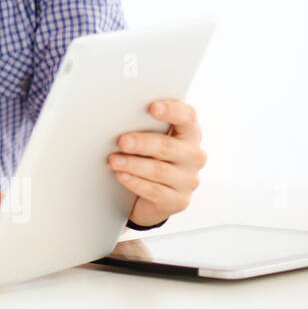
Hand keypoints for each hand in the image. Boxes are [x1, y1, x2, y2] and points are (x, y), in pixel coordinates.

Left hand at [109, 99, 204, 227]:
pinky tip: (121, 176)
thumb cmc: (147, 157)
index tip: (152, 107)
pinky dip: (136, 183)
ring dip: (133, 164)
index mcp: (188, 132)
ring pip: (160, 170)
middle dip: (142, 143)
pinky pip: (156, 191)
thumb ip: (142, 126)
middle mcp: (194, 155)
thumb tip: (117, 118)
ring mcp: (188, 180)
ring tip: (113, 160)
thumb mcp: (148, 139)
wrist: (149, 195)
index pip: (187, 116)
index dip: (172, 110)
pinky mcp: (179, 201)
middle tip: (122, 141)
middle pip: (168, 146)